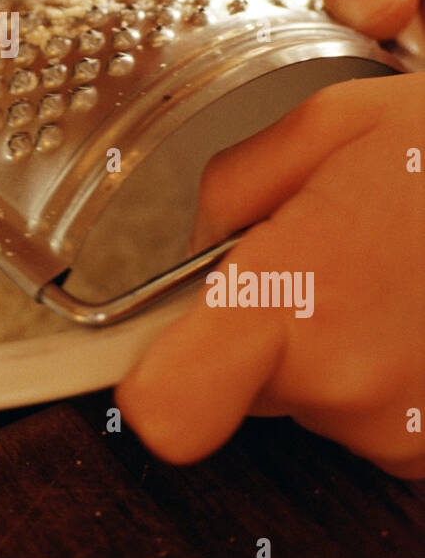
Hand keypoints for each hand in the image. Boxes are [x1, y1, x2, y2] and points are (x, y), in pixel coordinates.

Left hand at [117, 74, 424, 476]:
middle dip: (275, 331)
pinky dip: (396, 368)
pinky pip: (384, 415)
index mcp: (297, 302)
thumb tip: (201, 245)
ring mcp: (408, 431)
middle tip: (336, 262)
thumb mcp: (328, 126)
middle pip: (251, 389)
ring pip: (323, 400)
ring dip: (345, 348)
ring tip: (398, 277)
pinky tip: (423, 311)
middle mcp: (349, 387)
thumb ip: (234, 189)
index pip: (174, 406)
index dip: (159, 386)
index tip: (158, 359)